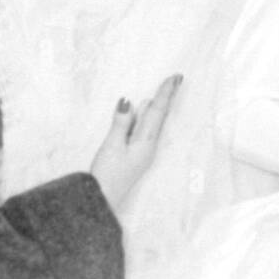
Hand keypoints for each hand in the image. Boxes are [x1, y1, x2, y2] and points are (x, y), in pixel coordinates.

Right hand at [90, 74, 182, 208]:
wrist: (103, 200)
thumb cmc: (107, 174)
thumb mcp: (112, 145)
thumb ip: (121, 123)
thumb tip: (129, 102)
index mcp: (145, 141)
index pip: (157, 111)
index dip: (165, 93)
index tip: (176, 77)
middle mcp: (149, 146)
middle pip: (159, 116)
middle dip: (166, 97)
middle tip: (176, 80)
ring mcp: (143, 152)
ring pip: (153, 123)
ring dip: (158, 106)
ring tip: (166, 91)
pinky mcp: (136, 156)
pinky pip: (145, 130)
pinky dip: (148, 117)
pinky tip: (145, 113)